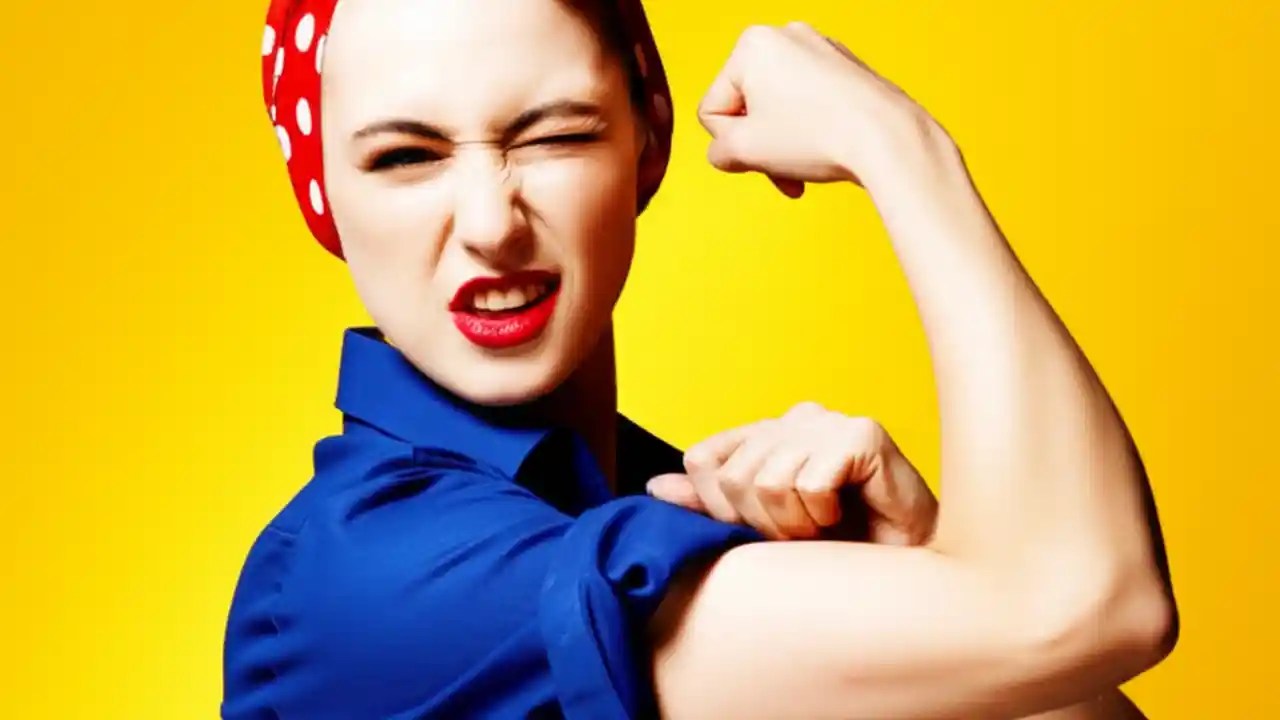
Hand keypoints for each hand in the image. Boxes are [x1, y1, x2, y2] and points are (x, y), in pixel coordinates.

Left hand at [647, 402, 937, 543]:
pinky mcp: (863, 433)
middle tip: (801, 534)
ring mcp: (830, 422)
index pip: (703, 459)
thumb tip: (654, 486)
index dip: (722, 509)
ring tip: (825, 527)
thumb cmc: (837, 553)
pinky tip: (848, 515)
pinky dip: (824, 514)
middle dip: (761, 523)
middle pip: (731, 475)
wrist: (906, 573)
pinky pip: (809, 483)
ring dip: (795, 524)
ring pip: (768, 481)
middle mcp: (796, 418)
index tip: (764, 530)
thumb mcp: (760, 530)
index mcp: (768, 433)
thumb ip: (710, 505)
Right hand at [698, 22, 949, 196]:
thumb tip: (726, 151)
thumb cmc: (817, 137)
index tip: (758, 157)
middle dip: (761, 145)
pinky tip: (825, 152)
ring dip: (784, 144)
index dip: (731, 144)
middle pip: (749, 107)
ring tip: (805, 166)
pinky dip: (810, 131)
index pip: (713, 109)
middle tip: (780, 170)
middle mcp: (785, 36)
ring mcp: (820, 49)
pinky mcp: (845, 68)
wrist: (888, 139)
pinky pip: (809, 104)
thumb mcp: (745, 151)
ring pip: (780, 109)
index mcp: (752, 45)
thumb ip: (718, 151)